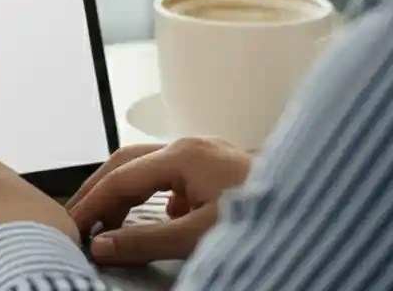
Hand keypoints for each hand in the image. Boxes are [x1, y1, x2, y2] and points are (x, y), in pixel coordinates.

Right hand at [66, 138, 252, 264]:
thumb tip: (104, 246)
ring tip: (111, 225)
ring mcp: (207, 155)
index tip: (72, 225)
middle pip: (128, 162)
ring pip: (150, 167)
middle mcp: (192, 147)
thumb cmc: (266, 215)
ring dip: (127, 194)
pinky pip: (173, 177)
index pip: (120, 176)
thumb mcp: (197, 235)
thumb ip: (146, 239)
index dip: (92, 202)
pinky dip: (155, 197)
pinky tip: (162, 221)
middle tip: (80, 219)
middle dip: (101, 191)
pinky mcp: (219, 169)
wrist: (320, 210)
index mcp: (183, 154)